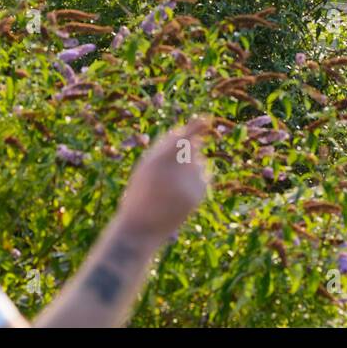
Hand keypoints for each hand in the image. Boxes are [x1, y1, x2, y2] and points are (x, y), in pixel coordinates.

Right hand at [115, 118, 209, 244]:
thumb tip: (189, 134)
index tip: (206, 119)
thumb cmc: (141, 193)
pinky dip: (197, 180)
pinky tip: (182, 193)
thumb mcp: (145, 167)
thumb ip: (164, 148)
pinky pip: (204, 177)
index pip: (182, 138)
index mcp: (158, 159)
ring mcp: (189, 183)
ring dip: (191, 167)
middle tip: (171, 171)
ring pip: (199, 162)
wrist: (142, 228)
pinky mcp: (198, 194)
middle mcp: (176, 170)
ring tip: (173, 187)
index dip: (196, 127)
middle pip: (192, 147)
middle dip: (187, 150)